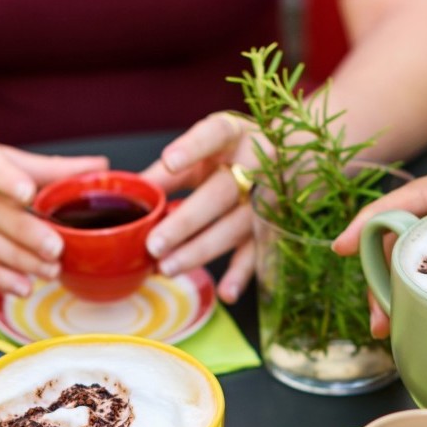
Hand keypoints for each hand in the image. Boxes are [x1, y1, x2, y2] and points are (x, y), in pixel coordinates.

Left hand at [142, 112, 260, 302]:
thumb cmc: (235, 154)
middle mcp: (256, 165)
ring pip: (234, 226)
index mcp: (234, 136)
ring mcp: (268, 198)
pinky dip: (242, 274)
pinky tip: (225, 292)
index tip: (169, 162)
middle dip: (185, 222)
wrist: (296, 159)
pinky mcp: (273, 226)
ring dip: (201, 250)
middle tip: (154, 244)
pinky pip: (257, 252)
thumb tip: (130, 192)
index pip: (214, 135)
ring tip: (168, 268)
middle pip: (219, 194)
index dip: (192, 148)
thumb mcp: (205, 152)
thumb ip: (169, 172)